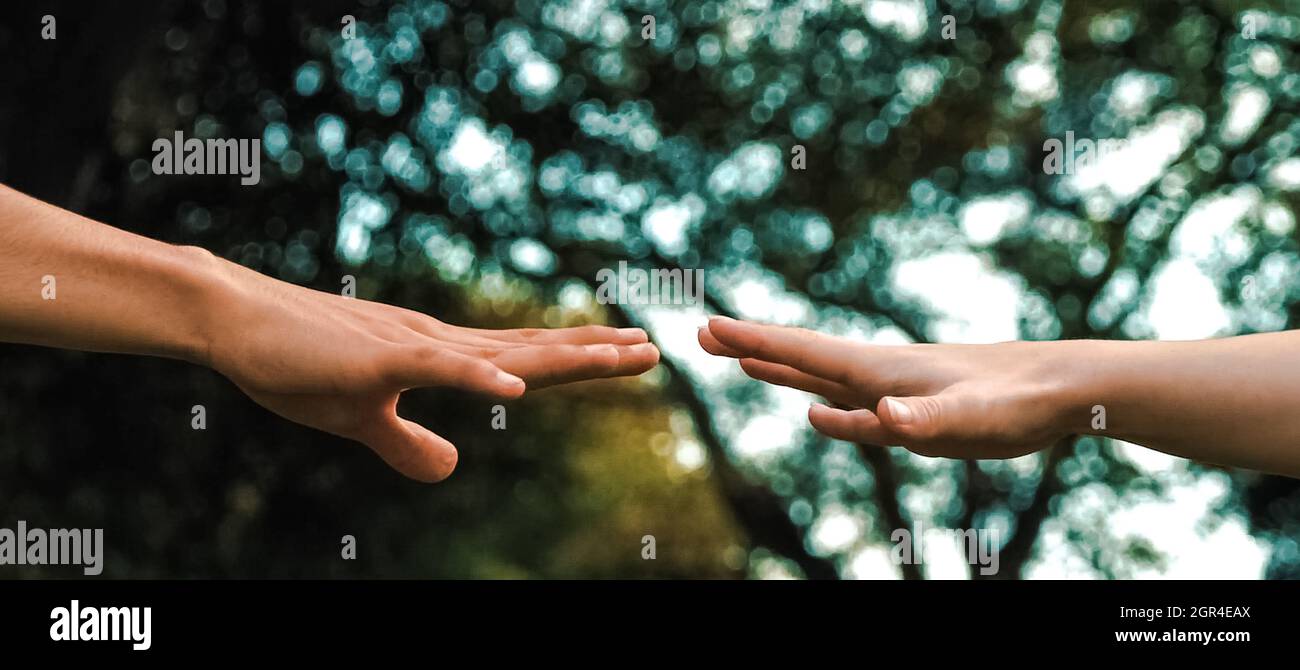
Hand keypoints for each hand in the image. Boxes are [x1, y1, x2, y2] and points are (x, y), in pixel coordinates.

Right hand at [199, 254, 658, 481]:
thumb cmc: (296, 363)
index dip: (576, 357)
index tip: (626, 353)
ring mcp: (413, 348)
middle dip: (594, 352)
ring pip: (503, 354)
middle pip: (531, 350)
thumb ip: (409, 444)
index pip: (524, 359)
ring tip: (620, 353)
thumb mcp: (361, 420)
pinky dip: (478, 378)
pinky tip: (517, 387)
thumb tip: (452, 468)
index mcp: (440, 356)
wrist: (238, 323)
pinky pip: (437, 370)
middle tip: (653, 350)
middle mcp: (440, 344)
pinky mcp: (379, 360)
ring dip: (563, 356)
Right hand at [699, 316, 1073, 458]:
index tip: (708, 325)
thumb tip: (880, 417)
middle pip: (802, 358)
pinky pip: (853, 403)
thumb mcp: (970, 419)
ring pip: (823, 378)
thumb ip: (925, 421)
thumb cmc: (1016, 402)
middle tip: (704, 336)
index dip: (754, 342)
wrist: (1059, 387)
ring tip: (746, 361)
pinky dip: (823, 401)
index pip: (804, 353)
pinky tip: (816, 409)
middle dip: (753, 347)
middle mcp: (878, 374)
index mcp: (879, 372)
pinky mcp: (913, 408)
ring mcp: (894, 389)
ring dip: (781, 369)